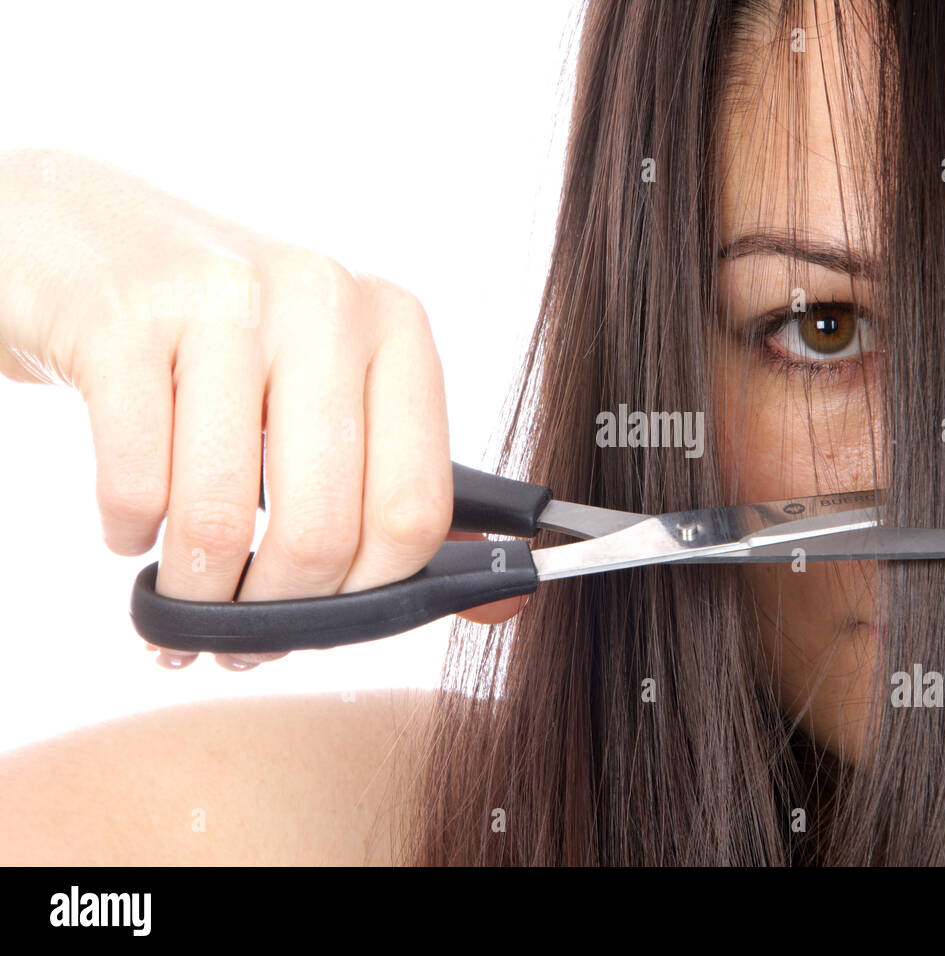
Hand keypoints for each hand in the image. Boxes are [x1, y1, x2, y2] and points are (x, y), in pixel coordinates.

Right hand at [0, 151, 523, 669]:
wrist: (84, 237)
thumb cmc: (227, 341)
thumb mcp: (332, 396)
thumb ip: (407, 498)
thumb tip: (505, 602)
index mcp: (396, 329)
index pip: (414, 510)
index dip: (368, 594)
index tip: (327, 619)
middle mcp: (325, 303)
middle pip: (323, 529)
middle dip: (275, 610)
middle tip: (239, 634)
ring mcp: (224, 302)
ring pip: (218, 521)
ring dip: (194, 592)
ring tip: (181, 592)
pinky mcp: (123, 319)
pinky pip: (136, 488)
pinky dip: (128, 536)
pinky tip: (132, 527)